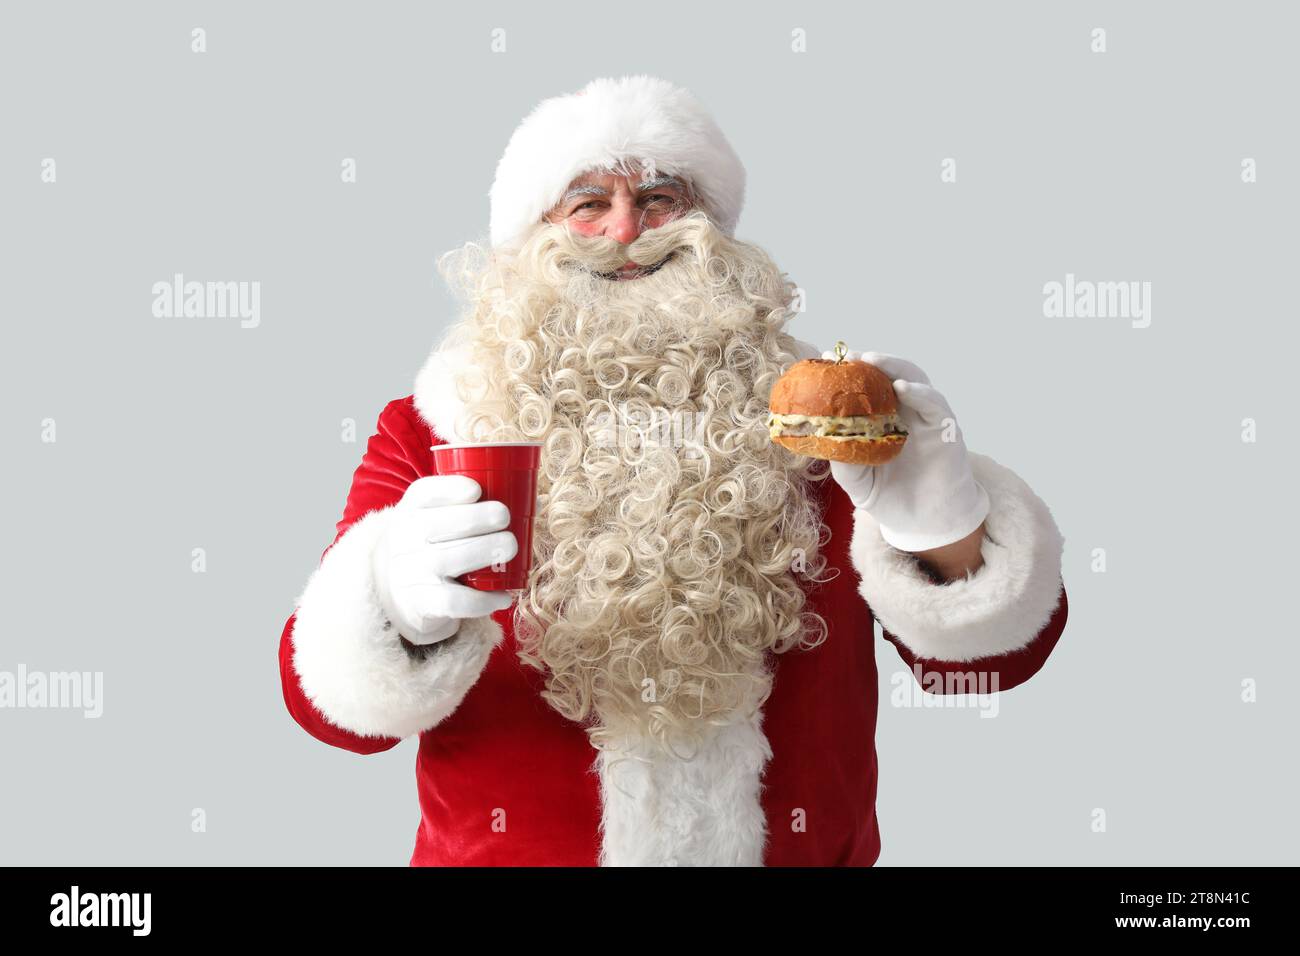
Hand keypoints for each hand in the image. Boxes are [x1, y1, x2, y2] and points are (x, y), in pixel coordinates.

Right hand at [371, 475, 517, 645]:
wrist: (396, 594)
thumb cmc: (432, 546)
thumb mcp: (436, 519)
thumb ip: (473, 507)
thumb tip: (535, 500)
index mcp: (411, 510)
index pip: (423, 494)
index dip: (449, 490)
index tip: (477, 489)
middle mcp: (405, 540)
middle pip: (437, 525)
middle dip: (477, 518)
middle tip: (505, 517)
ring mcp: (412, 573)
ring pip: (448, 559)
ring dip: (485, 550)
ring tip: (511, 546)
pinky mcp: (423, 604)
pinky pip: (455, 601)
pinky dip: (484, 600)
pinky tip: (504, 596)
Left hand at [822, 348, 988, 552]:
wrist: (926, 524)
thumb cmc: (892, 498)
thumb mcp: (859, 483)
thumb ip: (844, 464)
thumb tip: (824, 440)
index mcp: (882, 419)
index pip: (867, 387)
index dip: (850, 372)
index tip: (827, 360)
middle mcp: (905, 412)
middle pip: (890, 374)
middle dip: (871, 361)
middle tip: (849, 355)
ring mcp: (927, 418)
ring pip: (915, 380)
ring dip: (894, 366)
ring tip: (873, 360)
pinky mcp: (948, 430)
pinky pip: (936, 404)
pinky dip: (920, 392)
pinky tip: (902, 388)